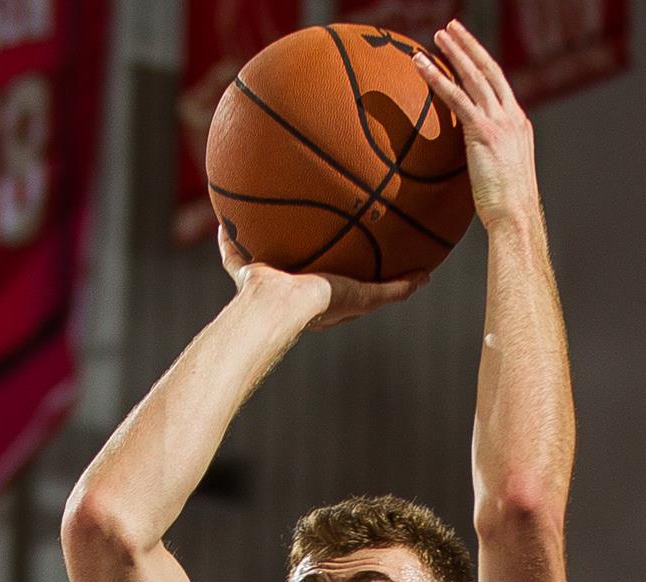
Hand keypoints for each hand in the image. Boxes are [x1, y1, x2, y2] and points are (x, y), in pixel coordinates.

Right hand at [219, 222, 425, 330]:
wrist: (284, 304)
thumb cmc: (324, 302)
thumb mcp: (366, 296)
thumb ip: (394, 289)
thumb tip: (424, 278)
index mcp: (317, 299)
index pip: (328, 282)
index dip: (335, 268)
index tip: (342, 249)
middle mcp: (291, 291)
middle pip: (295, 266)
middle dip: (299, 250)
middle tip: (306, 226)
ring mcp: (265, 282)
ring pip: (264, 258)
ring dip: (263, 239)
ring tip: (267, 213)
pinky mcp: (244, 273)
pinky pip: (231, 253)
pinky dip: (226, 239)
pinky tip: (222, 218)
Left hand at [411, 21, 540, 231]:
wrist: (516, 216)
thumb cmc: (507, 205)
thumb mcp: (503, 173)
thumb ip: (491, 155)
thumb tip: (475, 159)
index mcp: (518, 124)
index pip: (499, 85)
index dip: (483, 63)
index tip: (468, 49)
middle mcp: (512, 117)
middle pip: (489, 70)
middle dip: (469, 46)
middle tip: (452, 28)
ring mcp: (500, 122)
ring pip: (474, 77)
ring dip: (454, 52)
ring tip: (437, 35)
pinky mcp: (483, 132)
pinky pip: (456, 97)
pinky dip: (437, 77)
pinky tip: (421, 64)